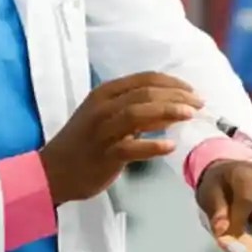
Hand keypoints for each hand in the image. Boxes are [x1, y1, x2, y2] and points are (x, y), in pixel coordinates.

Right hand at [39, 72, 201, 205]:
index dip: (172, 83)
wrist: (53, 171)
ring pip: (138, 114)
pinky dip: (152, 146)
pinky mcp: (104, 155)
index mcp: (105, 93)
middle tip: (199, 104)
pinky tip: (170, 146)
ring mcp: (102, 131)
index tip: (192, 92)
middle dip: (176, 96)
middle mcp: (103, 107)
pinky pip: (131, 148)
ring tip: (189, 116)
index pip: (145, 79)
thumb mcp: (105, 116)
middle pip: (145, 93)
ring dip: (167, 112)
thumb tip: (170, 105)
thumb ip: (134, 109)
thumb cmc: (83, 143)